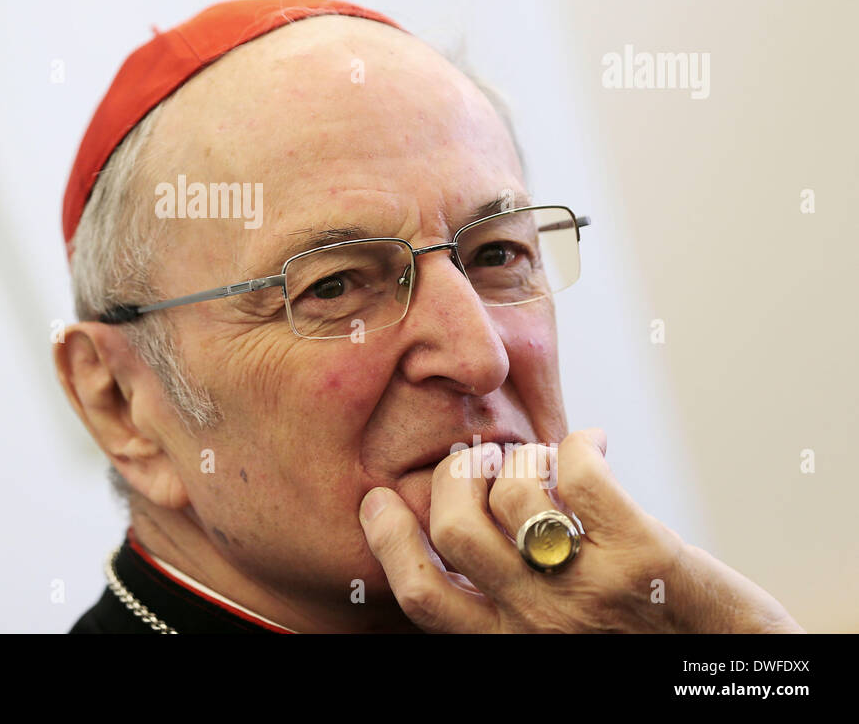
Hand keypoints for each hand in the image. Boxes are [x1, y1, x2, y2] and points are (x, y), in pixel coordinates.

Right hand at [359, 428, 803, 632]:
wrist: (740, 675)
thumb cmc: (643, 646)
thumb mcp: (554, 639)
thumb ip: (509, 599)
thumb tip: (461, 526)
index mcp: (511, 644)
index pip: (421, 595)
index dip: (388, 538)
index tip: (379, 499)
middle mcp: (540, 626)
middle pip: (454, 531)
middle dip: (454, 477)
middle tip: (479, 463)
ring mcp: (591, 591)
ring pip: (513, 498)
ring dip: (522, 459)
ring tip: (546, 462)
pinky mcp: (646, 557)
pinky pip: (582, 474)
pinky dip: (578, 444)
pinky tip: (593, 444)